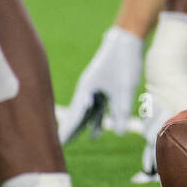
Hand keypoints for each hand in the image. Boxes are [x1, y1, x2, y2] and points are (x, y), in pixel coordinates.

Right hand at [57, 27, 142, 143]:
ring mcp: (95, 87)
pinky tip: (95, 132)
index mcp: (87, 89)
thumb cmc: (124, 62)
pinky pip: (97, 107)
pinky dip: (95, 119)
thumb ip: (121, 110)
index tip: (59, 143)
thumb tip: (119, 132)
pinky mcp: (104, 86)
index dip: (68, 129)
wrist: (127, 40)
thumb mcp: (124, 88)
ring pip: (86, 112)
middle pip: (76, 114)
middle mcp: (87, 89)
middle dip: (70, 129)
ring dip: (82, 126)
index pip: (76, 114)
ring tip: (72, 142)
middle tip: (60, 146)